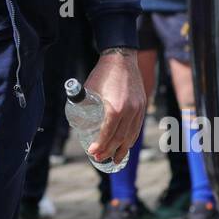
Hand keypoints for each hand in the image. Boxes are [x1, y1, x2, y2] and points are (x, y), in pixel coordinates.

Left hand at [83, 49, 145, 164]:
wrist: (121, 59)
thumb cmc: (102, 74)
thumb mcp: (89, 89)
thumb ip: (83, 105)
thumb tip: (77, 122)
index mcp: (116, 107)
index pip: (108, 132)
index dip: (100, 145)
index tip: (92, 152)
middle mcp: (130, 110)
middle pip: (120, 137)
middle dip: (109, 151)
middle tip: (99, 158)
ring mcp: (138, 109)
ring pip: (131, 135)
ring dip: (122, 149)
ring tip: (113, 159)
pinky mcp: (142, 106)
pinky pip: (137, 127)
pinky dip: (131, 139)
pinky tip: (125, 146)